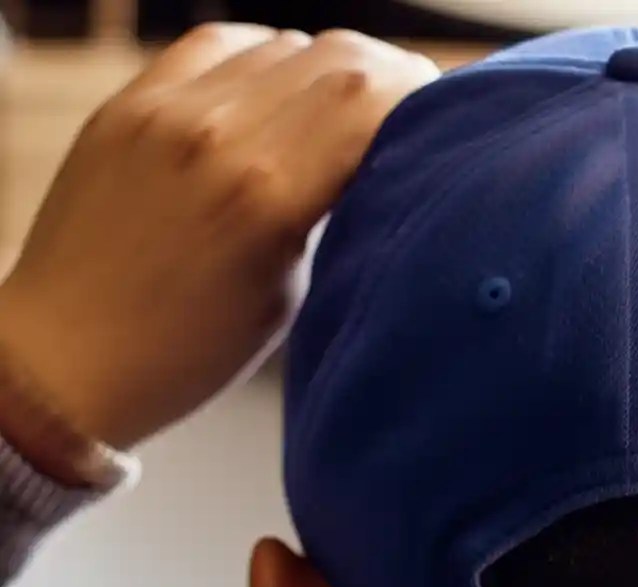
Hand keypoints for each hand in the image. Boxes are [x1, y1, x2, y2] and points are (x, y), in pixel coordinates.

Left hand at [0, 24, 437, 447]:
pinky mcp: (127, 105)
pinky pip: (218, 44)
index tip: (442, 117)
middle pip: (340, 56)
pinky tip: (276, 89)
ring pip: (286, 42)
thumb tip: (377, 154)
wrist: (65, 362)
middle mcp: (217, 136)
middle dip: (389, 74)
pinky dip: (264, 56)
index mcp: (269, 196)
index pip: (374, 98)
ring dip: (330, 67)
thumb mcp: (292, 290)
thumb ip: (335, 208)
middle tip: (407, 107)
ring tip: (341, 107)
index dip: (423, 95)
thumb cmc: (189, 352)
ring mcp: (165, 112)